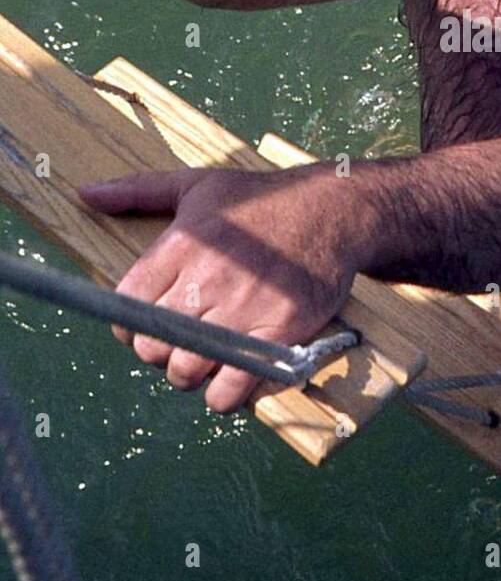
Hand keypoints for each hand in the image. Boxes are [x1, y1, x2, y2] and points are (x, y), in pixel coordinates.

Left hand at [78, 167, 362, 411]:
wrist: (335, 210)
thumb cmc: (263, 199)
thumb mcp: (198, 184)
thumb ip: (139, 191)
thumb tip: (85, 194)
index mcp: (181, 245)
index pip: (126, 307)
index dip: (130, 327)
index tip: (149, 325)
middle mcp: (207, 279)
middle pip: (152, 346)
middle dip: (160, 352)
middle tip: (182, 344)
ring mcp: (244, 309)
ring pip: (186, 371)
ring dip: (190, 375)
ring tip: (207, 360)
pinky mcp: (279, 332)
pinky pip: (231, 388)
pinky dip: (225, 395)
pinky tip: (233, 378)